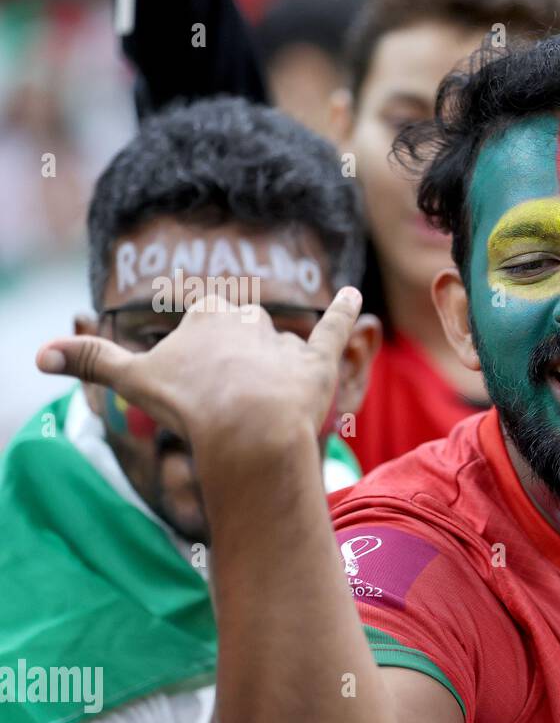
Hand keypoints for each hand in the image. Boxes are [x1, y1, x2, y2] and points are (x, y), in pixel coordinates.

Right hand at [36, 288, 362, 458]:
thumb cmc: (190, 403)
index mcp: (207, 315)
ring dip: (275, 369)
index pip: (205, 322)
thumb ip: (93, 361)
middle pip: (243, 332)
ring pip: (280, 348)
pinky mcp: (318, 362)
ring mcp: (284, 342)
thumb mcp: (132, 380)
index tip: (198, 381)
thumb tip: (39, 355)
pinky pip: (335, 330)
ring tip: (264, 404)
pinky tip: (356, 294)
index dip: (202, 355)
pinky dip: (347, 312)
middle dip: (238, 360)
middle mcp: (249, 320)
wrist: (249, 427)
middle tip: (229, 397)